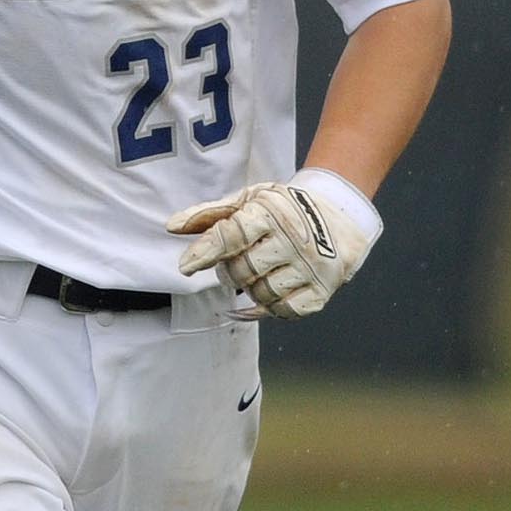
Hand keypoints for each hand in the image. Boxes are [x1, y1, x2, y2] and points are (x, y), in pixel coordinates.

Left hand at [167, 169, 381, 320]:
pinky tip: (264, 296)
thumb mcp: (248, 198)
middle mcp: (293, 240)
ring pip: (262, 293)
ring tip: (256, 273)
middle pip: (243, 270)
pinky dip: (268, 309)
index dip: (205, 252)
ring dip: (250, 289)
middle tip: (234, 262)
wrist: (338, 214)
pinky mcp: (323, 289)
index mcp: (270, 213)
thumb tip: (172, 227)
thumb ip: (210, 214)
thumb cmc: (283, 207)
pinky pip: (286, 311)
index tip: (186, 266)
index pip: (232, 235)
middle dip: (229, 271)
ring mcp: (311, 266)